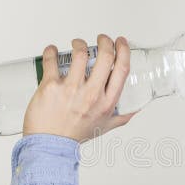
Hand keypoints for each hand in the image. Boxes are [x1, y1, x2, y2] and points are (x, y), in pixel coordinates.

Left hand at [23, 34, 139, 142]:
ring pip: (79, 53)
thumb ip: (122, 116)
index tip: (120, 42)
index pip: (122, 69)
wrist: (50, 146)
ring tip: (77, 44)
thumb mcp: (105, 126)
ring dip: (79, 43)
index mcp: (107, 102)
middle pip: (104, 56)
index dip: (123, 50)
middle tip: (101, 39)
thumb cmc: (75, 135)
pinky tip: (52, 50)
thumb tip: (135, 107)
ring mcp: (70, 89)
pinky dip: (51, 51)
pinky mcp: (50, 86)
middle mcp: (91, 95)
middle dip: (104, 41)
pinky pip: (52, 60)